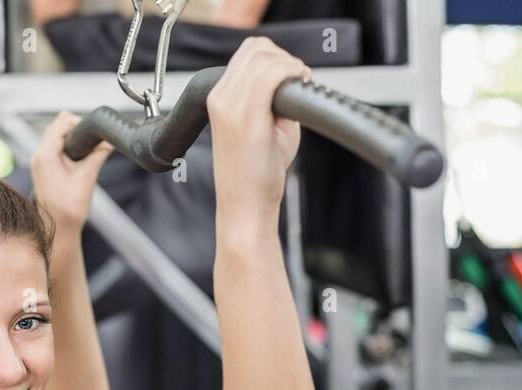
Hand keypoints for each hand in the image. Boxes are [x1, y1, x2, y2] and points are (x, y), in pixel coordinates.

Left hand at [29, 111, 114, 233]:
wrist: (58, 228)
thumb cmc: (68, 209)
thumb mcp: (87, 177)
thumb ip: (98, 155)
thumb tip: (109, 142)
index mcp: (46, 154)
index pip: (63, 121)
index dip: (81, 123)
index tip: (93, 135)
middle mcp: (39, 154)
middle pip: (58, 126)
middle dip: (77, 130)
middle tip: (92, 144)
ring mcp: (39, 161)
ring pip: (56, 136)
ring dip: (72, 139)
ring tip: (86, 153)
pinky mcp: (43, 168)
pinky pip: (54, 148)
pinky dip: (67, 148)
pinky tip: (78, 160)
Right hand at [207, 38, 310, 227]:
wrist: (246, 208)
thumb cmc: (256, 175)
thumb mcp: (264, 126)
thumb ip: (272, 99)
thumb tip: (292, 79)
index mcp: (219, 99)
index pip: (248, 53)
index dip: (276, 58)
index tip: (292, 76)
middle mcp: (221, 99)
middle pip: (256, 49)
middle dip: (285, 58)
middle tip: (299, 80)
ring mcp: (230, 107)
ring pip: (265, 58)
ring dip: (290, 66)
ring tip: (301, 85)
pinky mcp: (246, 119)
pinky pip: (271, 76)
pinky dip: (292, 74)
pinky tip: (301, 86)